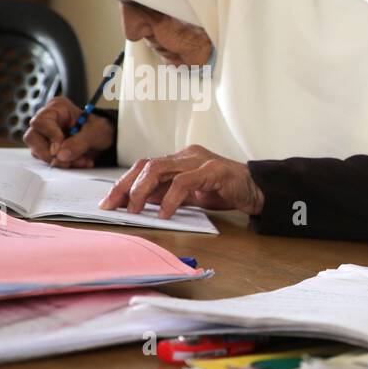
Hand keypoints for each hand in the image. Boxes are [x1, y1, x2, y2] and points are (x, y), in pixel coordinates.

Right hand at [22, 96, 114, 168]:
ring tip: (81, 161)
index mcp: (57, 108)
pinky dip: (63, 164)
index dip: (49, 136)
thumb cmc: (101, 129)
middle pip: (32, 137)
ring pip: (37, 151)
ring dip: (59, 161)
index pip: (41, 121)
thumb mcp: (96, 133)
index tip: (59, 149)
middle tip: (67, 161)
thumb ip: (79, 143)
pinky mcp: (48, 149)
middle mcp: (48, 120)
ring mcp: (45, 135)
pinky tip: (79, 162)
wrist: (107, 139)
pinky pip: (48, 160)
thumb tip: (61, 155)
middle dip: (49, 153)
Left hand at [99, 144, 265, 218]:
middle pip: (145, 164)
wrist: (258, 190)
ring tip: (134, 210)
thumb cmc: (225, 192)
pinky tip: (164, 213)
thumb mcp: (191, 195)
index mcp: (179, 159)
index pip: (143, 167)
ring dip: (141, 190)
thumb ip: (167, 194)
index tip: (108, 202)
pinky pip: (184, 182)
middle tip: (112, 206)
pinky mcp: (213, 170)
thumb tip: (139, 202)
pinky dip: (170, 198)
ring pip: (159, 168)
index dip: (123, 184)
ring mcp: (199, 160)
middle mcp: (186, 155)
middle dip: (124, 186)